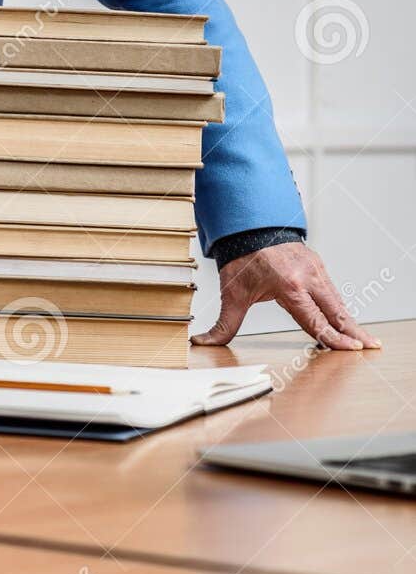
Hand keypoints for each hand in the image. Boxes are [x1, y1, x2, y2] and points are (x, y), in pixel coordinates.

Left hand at [191, 242, 382, 350]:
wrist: (247, 224)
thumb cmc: (241, 259)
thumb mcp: (231, 293)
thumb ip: (223, 324)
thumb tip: (202, 342)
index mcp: (289, 286)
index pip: (316, 319)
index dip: (334, 338)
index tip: (352, 349)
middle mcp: (307, 277)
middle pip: (335, 311)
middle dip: (354, 331)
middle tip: (371, 346)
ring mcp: (315, 269)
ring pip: (337, 300)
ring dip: (350, 320)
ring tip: (364, 339)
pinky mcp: (316, 264)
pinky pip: (332, 290)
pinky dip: (341, 307)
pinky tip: (346, 320)